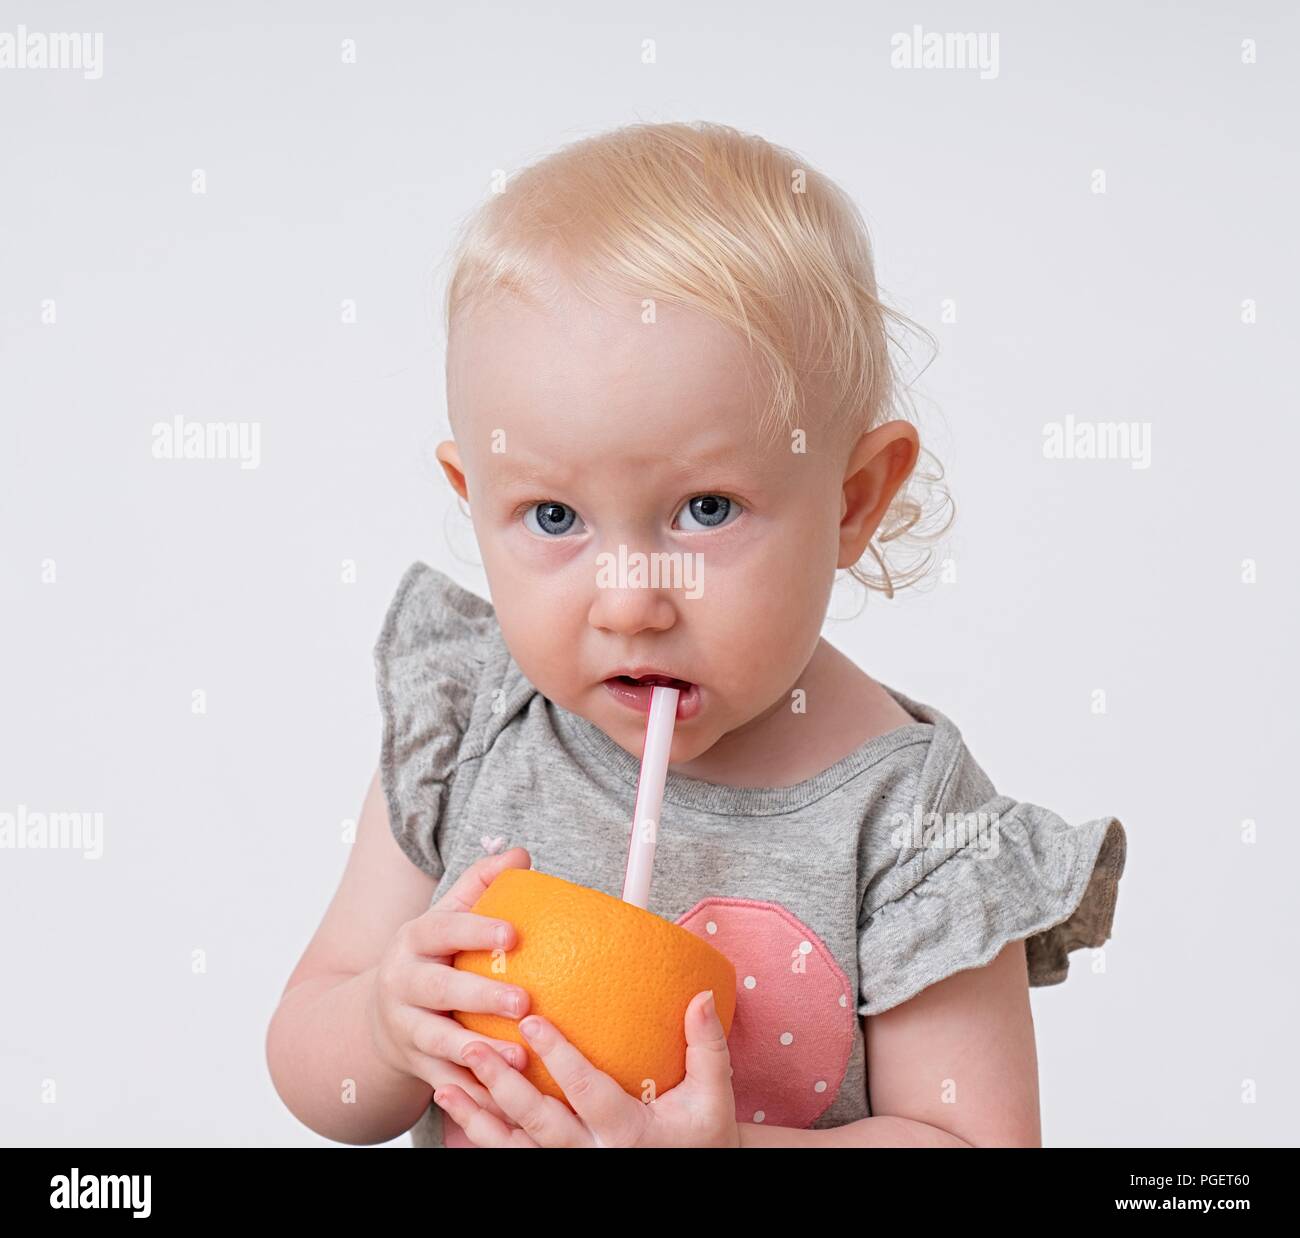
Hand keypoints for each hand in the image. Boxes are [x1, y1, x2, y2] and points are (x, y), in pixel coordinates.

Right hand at [366, 847, 535, 1130]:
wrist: (378, 1015)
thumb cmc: (432, 955)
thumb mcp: (447, 915)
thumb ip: (482, 884)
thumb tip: (520, 855)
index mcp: (414, 940)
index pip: (443, 929)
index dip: (476, 929)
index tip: (513, 933)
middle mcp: (403, 983)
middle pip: (439, 989)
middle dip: (480, 996)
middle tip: (523, 1002)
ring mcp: (405, 1028)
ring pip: (438, 1041)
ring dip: (477, 1053)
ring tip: (520, 1059)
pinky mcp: (415, 1066)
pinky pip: (446, 1084)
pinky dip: (474, 1094)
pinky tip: (508, 1101)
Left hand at [434, 988, 740, 1146]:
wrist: (701, 1178)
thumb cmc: (705, 1137)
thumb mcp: (713, 1096)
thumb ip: (706, 1048)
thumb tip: (701, 996)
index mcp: (629, 1134)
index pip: (587, 1092)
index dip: (559, 1058)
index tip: (531, 1021)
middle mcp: (595, 1156)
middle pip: (540, 1123)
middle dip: (503, 1086)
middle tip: (472, 1048)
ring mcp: (574, 1169)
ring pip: (518, 1147)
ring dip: (480, 1117)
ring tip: (447, 1084)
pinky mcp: (561, 1173)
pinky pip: (517, 1157)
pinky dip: (485, 1138)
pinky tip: (460, 1112)